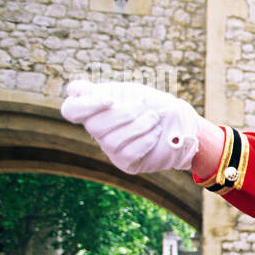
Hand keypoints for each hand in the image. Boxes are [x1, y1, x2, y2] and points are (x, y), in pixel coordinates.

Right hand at [61, 79, 204, 173]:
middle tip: (142, 108)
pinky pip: (127, 153)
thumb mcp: (136, 92)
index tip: (111, 100)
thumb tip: (97, 99)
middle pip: (92, 125)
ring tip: (153, 119)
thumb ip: (115, 93)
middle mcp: (97, 128)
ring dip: (138, 126)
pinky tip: (155, 133)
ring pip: (110, 141)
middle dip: (122, 115)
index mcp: (95, 106)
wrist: (183, 124)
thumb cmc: (155, 105)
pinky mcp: (124, 162)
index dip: (86, 104)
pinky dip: (144, 140)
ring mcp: (109, 147)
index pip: (71, 108)